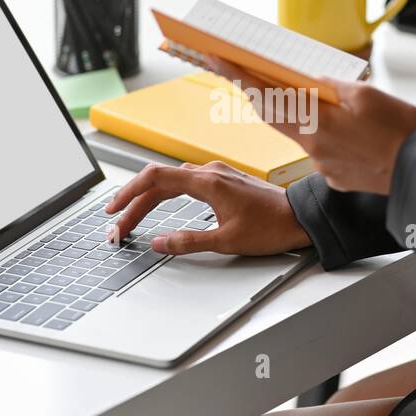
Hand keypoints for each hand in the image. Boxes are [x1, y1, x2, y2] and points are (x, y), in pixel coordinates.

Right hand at [105, 161, 311, 255]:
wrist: (302, 218)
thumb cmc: (272, 227)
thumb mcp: (227, 241)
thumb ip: (189, 242)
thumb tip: (159, 243)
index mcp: (207, 182)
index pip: (154, 180)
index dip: (128, 194)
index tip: (113, 211)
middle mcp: (210, 172)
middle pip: (159, 181)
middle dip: (134, 204)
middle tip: (118, 226)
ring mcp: (217, 174)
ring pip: (172, 180)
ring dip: (149, 199)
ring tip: (133, 218)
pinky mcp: (224, 180)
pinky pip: (186, 181)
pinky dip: (167, 194)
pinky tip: (162, 205)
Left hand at [207, 58, 415, 195]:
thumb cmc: (401, 134)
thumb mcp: (367, 96)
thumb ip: (332, 88)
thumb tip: (310, 81)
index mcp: (316, 124)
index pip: (265, 95)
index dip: (238, 76)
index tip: (216, 59)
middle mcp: (313, 147)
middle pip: (274, 115)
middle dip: (257, 92)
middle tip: (241, 70)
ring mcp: (324, 165)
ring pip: (300, 132)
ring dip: (297, 114)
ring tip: (310, 98)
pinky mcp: (337, 177)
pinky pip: (321, 150)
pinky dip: (325, 135)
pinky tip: (345, 130)